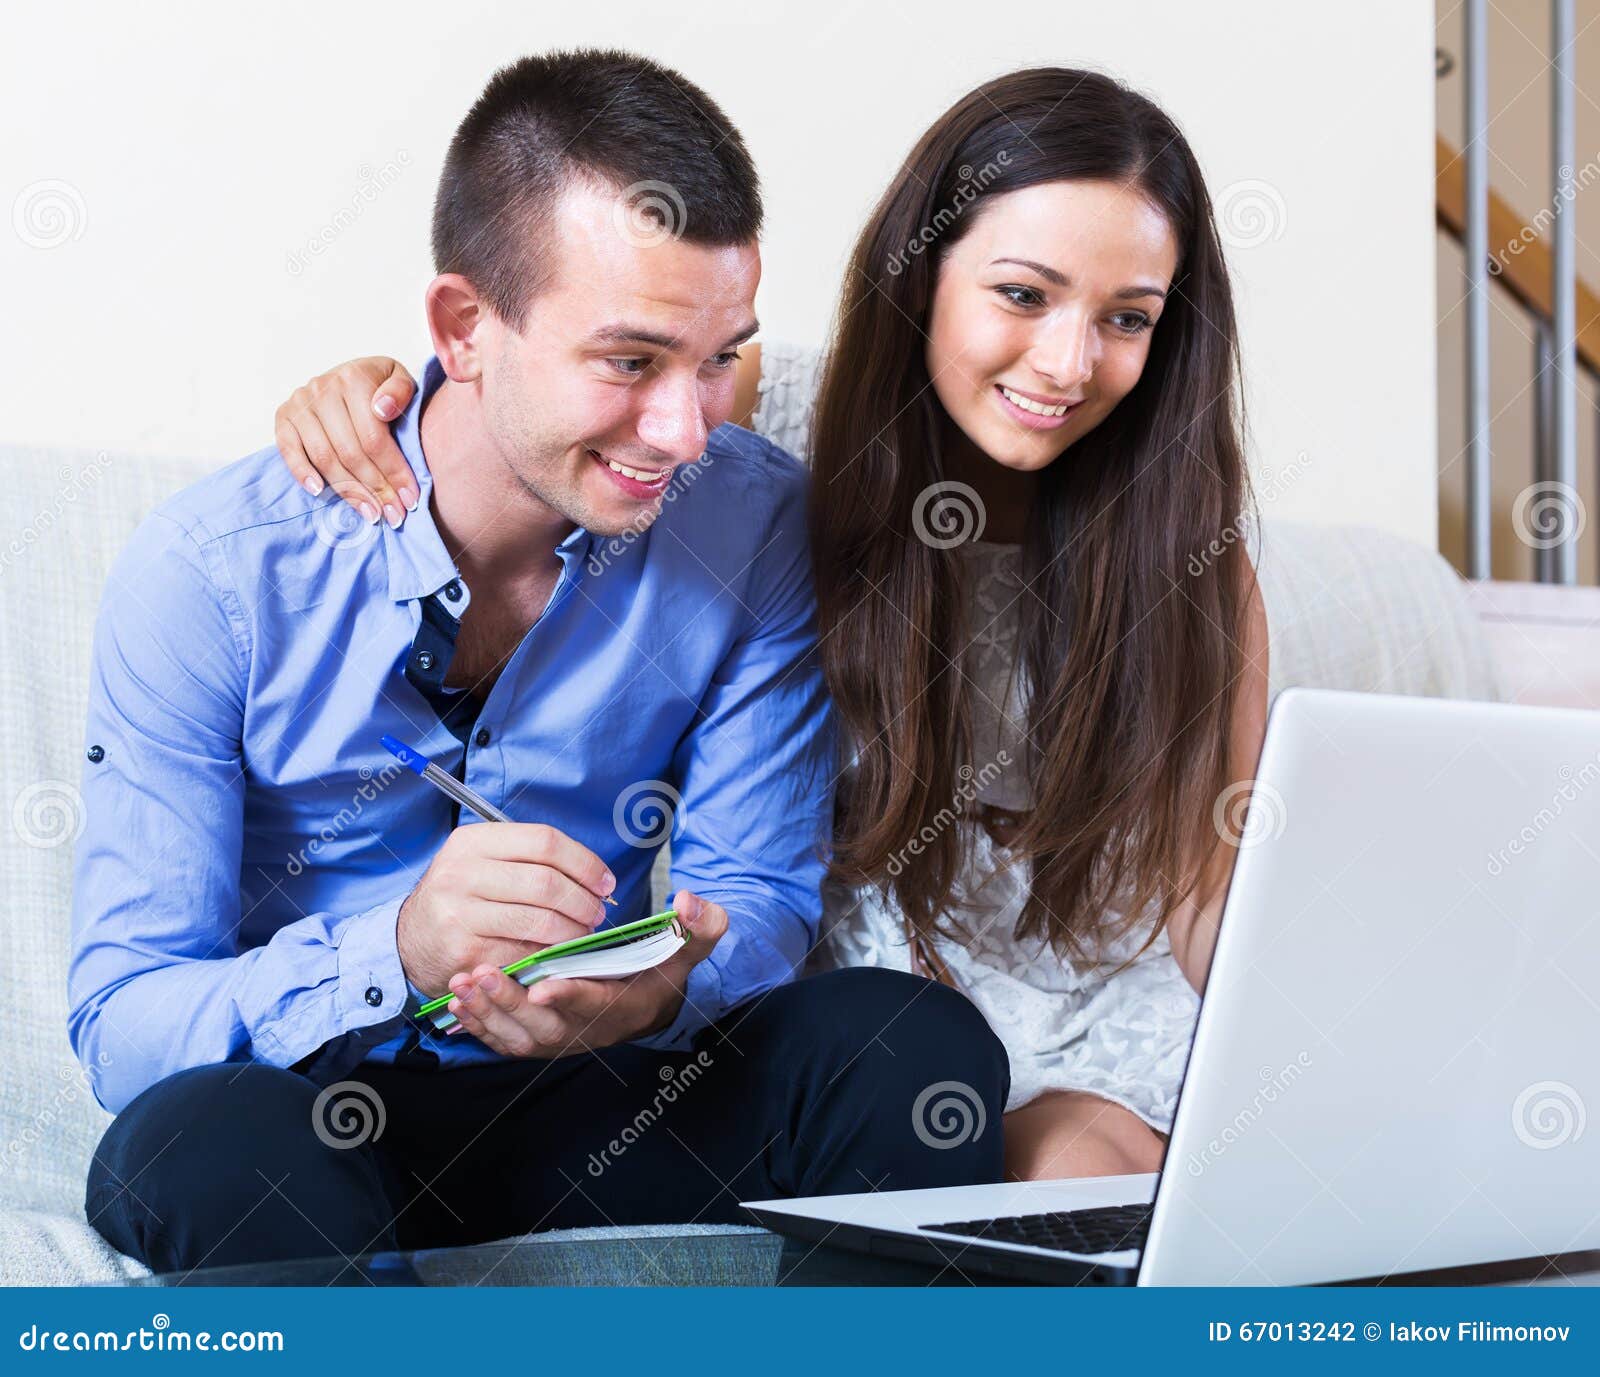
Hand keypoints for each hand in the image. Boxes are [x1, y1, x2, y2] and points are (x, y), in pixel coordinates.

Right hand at [274, 356, 419, 526]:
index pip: (374, 437)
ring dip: (348, 491)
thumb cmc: (381, 384)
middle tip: (393, 514)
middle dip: (375, 489)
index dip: (393, 472)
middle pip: (350, 452)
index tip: (409, 499)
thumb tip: (383, 409)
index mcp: (354, 379)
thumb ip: (401, 390)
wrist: (352, 374)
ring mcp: (300, 404)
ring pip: (324, 457)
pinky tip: (320, 492)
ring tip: (370, 513)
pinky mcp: (283, 416)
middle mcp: (323, 389)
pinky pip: (288, 450)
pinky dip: (302, 472)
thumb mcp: (400, 378)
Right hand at [396, 822, 615, 996]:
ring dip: (572, 931)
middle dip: (583, 901)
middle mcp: (462, 873)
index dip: (584, 862)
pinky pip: (524, 952)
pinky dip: (549, 955)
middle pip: (546, 883)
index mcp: (472, 842)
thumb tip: (594, 876)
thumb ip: (528, 859)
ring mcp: (460, 913)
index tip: (604, 882)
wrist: (410, 940)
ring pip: (540, 921)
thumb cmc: (460, 897)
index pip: (544, 841)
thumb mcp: (481, 862)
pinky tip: (556, 953)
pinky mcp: (465, 951)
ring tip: (581, 934)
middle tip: (596, 913)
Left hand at [442, 889, 728, 1057]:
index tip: (546, 985)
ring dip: (488, 1014)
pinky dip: (479, 1025)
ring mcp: (559, 1039)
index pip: (596, 1006)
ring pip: (519, 1037)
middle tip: (483, 975)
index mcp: (623, 1008)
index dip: (572, 997)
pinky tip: (457, 1000)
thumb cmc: (662, 971)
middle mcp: (588, 1032)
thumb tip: (690, 901)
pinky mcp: (537, 1039)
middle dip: (513, 1004)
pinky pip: (504, 1040)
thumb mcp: (687, 949)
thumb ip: (698, 927)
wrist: (645, 1003)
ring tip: (463, 983)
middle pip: (547, 1027)